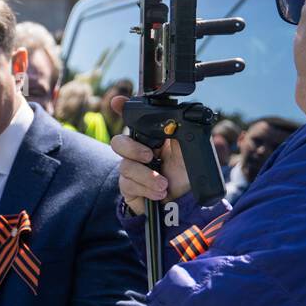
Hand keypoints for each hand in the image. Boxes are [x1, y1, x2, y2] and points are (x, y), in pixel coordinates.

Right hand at [108, 94, 190, 214]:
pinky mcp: (128, 186)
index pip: (133, 120)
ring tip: (164, 185)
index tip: (117, 101)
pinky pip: (128, 184)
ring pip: (125, 166)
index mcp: (151, 138)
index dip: (122, 108)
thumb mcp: (188, 153)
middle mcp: (137, 151)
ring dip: (147, 177)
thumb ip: (182, 134)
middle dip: (133, 149)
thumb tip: (178, 117)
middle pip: (119, 142)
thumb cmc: (185, 176)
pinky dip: (146, 189)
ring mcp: (130, 169)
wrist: (183, 204)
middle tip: (150, 156)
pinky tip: (159, 193)